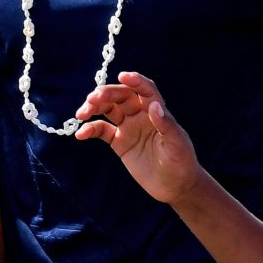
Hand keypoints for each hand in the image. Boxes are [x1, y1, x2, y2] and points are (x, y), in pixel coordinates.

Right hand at [74, 71, 201, 204]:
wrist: (175, 187)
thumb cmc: (181, 163)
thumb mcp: (177, 144)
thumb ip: (166, 125)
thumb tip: (154, 106)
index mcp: (157, 111)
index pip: (145, 90)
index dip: (135, 81)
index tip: (122, 76)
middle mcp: (140, 115)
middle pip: (120, 96)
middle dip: (105, 94)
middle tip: (92, 99)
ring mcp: (129, 127)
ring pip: (108, 110)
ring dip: (93, 108)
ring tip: (81, 114)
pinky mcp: (119, 142)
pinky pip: (102, 131)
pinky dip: (90, 130)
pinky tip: (81, 134)